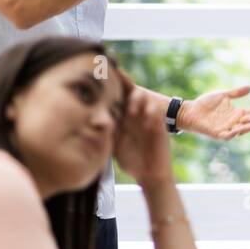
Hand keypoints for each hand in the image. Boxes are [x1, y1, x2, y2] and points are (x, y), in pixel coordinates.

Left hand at [113, 70, 174, 186]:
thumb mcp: (115, 146)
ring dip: (137, 99)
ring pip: (144, 102)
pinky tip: (147, 110)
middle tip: (117, 73)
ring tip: (132, 100)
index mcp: (124, 119)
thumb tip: (90, 124)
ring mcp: (148, 121)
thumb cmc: (132, 161)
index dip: (113, 87)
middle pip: (131, 95)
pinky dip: (152, 112)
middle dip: (125, 84)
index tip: (103, 73)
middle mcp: (136, 117)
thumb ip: (107, 134)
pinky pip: (156, 116)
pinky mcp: (160, 128)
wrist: (151, 175)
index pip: (118, 99)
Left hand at [180, 86, 249, 140]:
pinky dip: (235, 132)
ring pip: (241, 129)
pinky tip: (240, 128)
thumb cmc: (205, 104)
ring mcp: (226, 128)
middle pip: (249, 120)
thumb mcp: (223, 95)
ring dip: (249, 127)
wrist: (190, 111)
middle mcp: (233, 122)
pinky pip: (228, 135)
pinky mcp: (218, 134)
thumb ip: (236, 93)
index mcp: (236, 113)